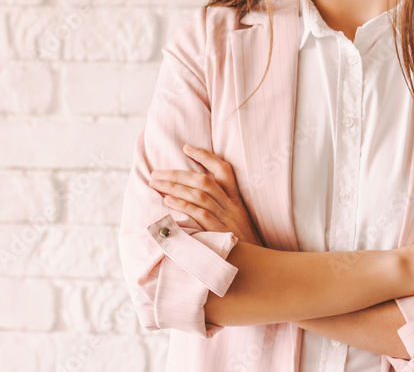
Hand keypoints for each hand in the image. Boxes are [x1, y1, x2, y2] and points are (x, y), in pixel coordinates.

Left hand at [148, 144, 264, 246]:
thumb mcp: (237, 220)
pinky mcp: (220, 232)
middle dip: (177, 174)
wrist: (257, 266)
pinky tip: (168, 200)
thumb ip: (221, 206)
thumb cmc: (242, 243)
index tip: (186, 147)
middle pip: (204, 180)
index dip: (205, 157)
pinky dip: (183, 205)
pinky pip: (200, 214)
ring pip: (199, 194)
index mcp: (236, 199)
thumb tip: (194, 193)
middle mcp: (232, 205)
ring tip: (156, 183)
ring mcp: (226, 218)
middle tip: (156, 173)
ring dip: (175, 187)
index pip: (223, 170)